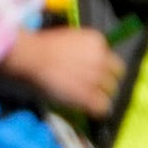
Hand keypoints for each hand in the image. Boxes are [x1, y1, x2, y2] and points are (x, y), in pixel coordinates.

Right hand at [6, 25, 127, 117]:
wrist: (33, 56)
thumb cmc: (43, 47)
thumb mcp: (70, 39)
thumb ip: (83, 50)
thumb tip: (86, 60)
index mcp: (97, 42)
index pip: (111, 60)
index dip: (104, 69)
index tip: (95, 75)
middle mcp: (101, 59)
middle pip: (115, 76)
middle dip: (105, 83)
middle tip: (93, 89)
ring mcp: (96, 78)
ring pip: (110, 92)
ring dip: (101, 96)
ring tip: (89, 100)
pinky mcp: (88, 94)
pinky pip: (102, 106)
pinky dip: (97, 109)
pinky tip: (89, 109)